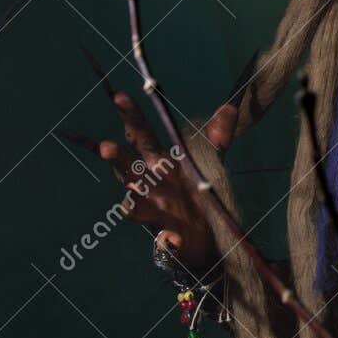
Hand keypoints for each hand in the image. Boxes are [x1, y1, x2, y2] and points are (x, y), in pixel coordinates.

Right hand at [94, 90, 238, 275]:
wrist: (205, 235)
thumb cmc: (196, 191)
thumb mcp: (210, 160)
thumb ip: (218, 136)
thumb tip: (230, 107)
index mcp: (159, 162)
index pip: (140, 136)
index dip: (130, 117)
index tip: (120, 96)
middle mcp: (150, 185)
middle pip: (128, 168)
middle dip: (116, 159)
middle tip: (106, 147)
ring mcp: (154, 212)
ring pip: (134, 205)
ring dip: (131, 203)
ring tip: (130, 201)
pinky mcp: (166, 237)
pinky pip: (162, 241)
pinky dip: (166, 241)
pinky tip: (171, 239)